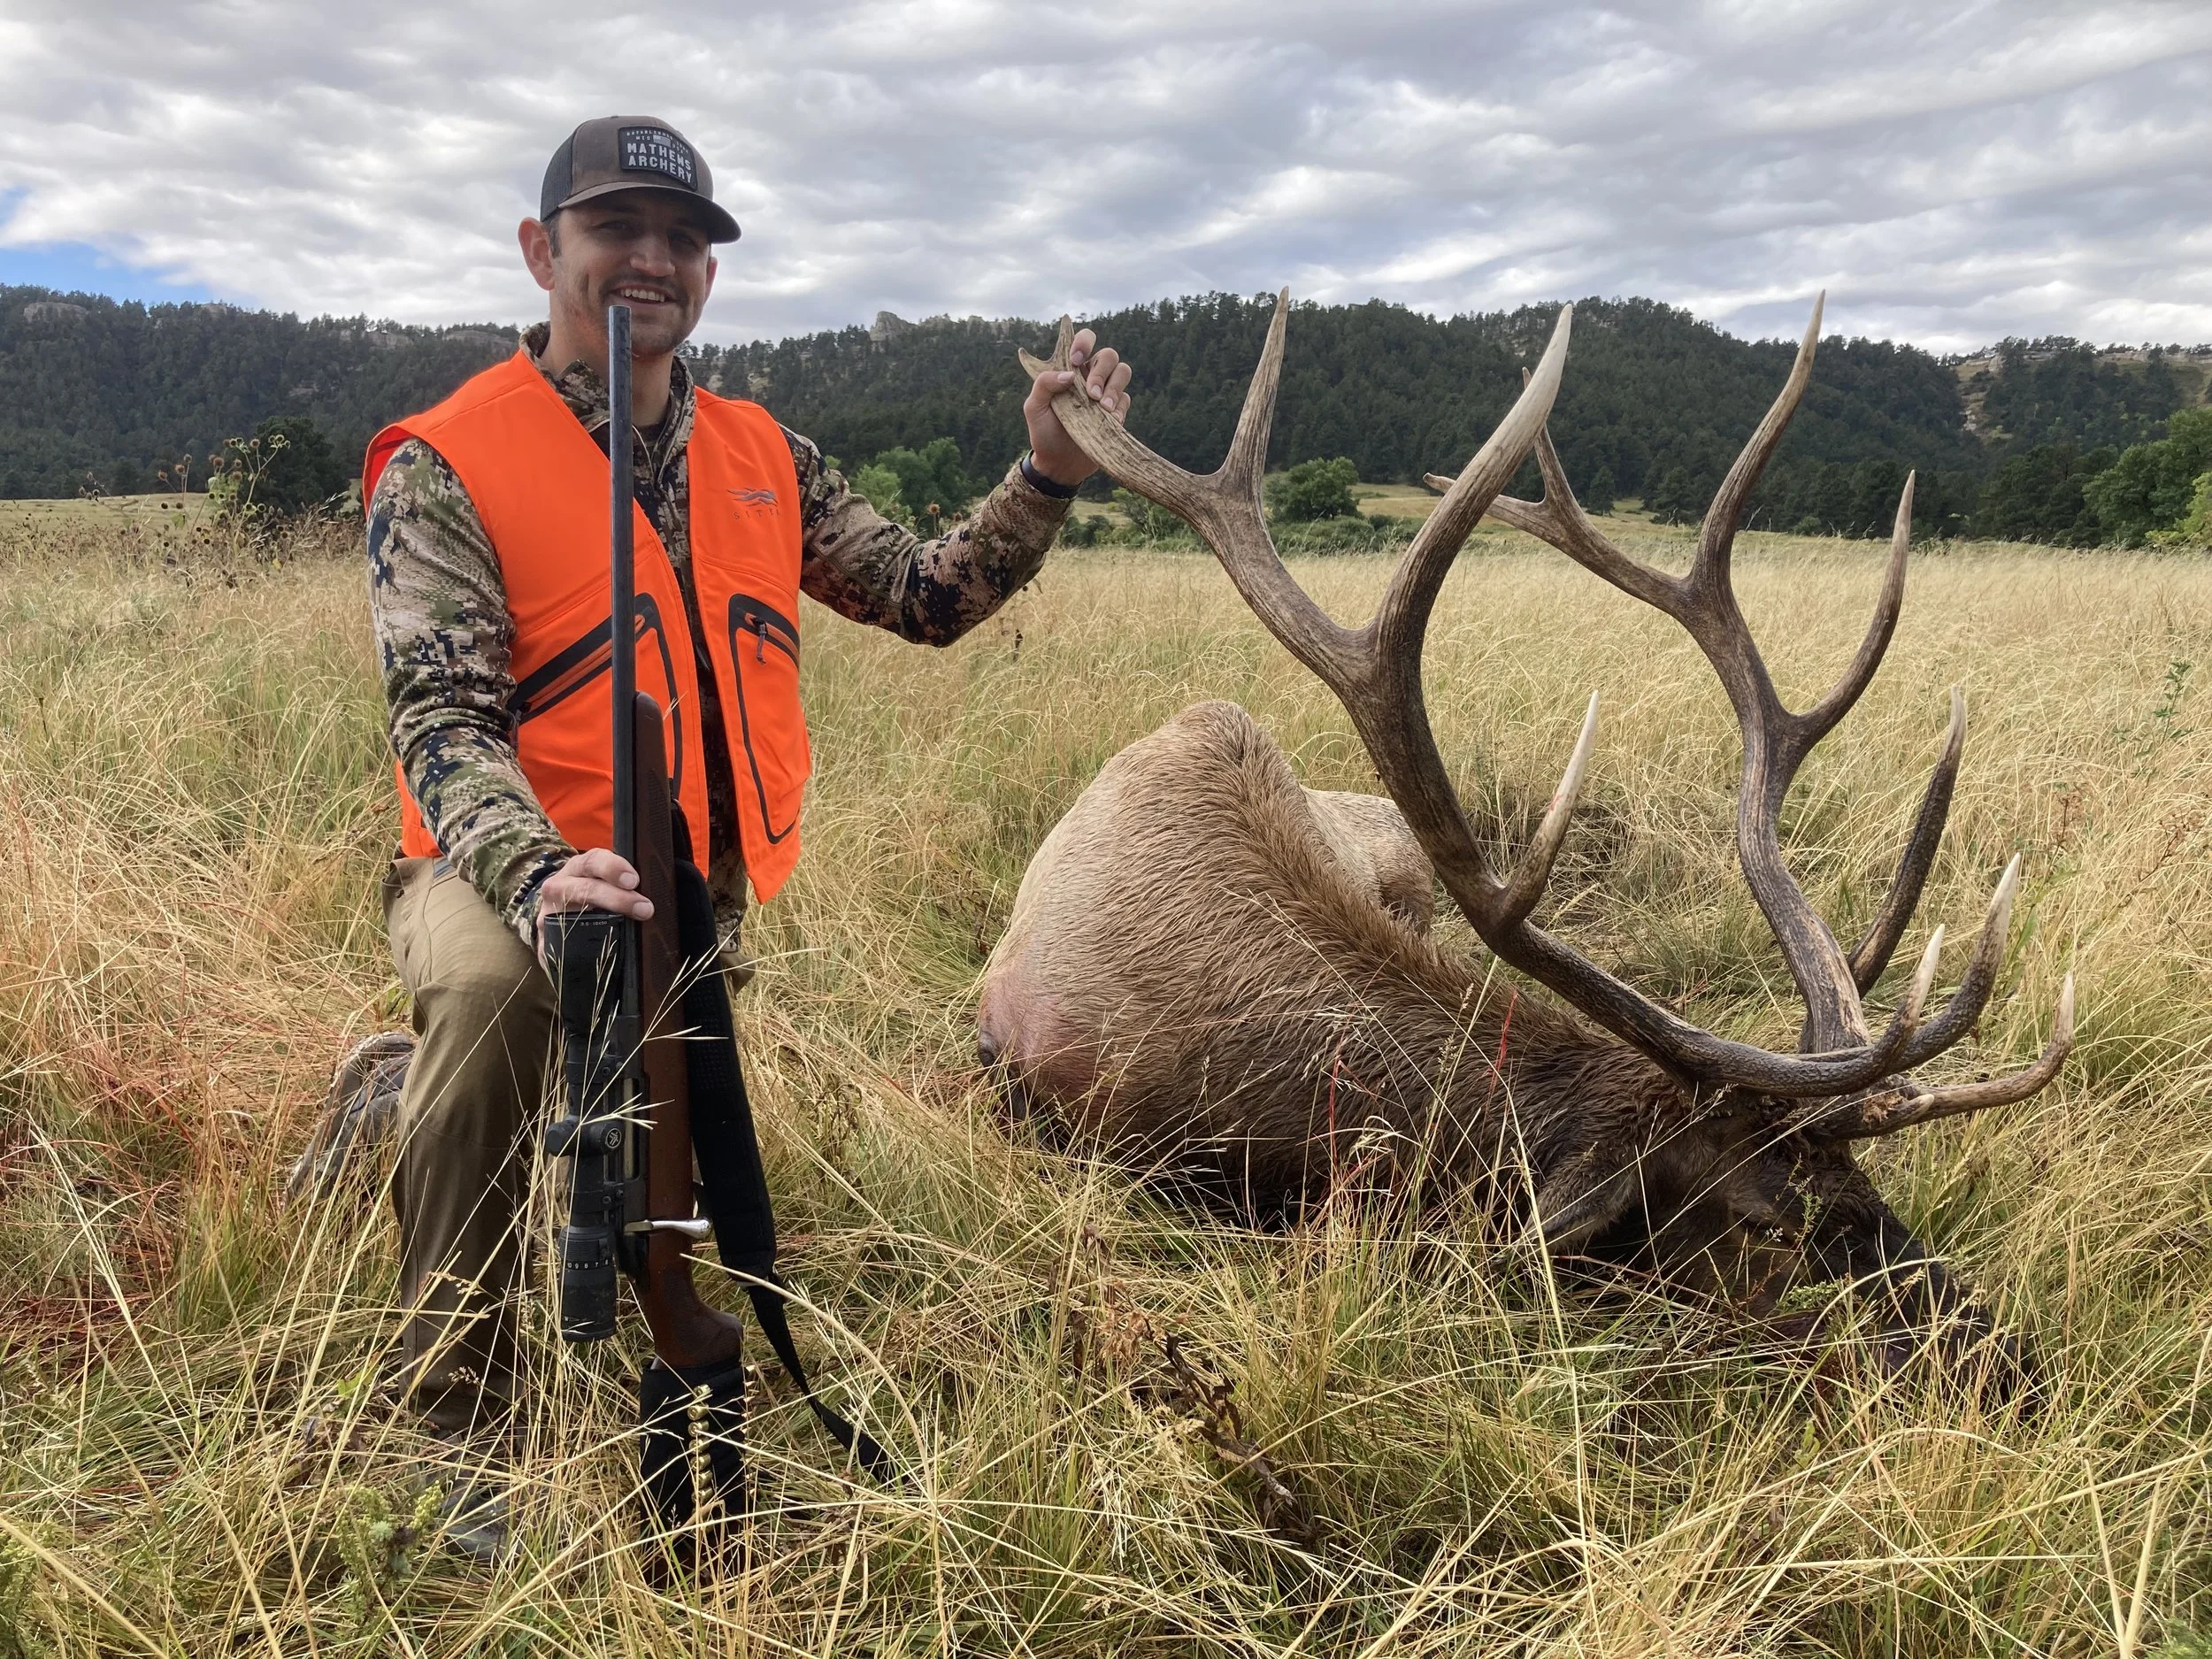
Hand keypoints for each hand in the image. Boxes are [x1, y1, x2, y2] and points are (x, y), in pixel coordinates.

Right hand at [534, 847, 652, 959]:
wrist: (556, 909)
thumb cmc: (590, 891)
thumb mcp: (601, 879)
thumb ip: (623, 885)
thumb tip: (652, 901)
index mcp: (577, 868)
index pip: (593, 860)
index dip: (613, 868)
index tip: (634, 881)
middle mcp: (559, 887)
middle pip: (584, 889)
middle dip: (617, 899)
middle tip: (644, 909)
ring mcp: (548, 914)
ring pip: (571, 917)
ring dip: (601, 927)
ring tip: (625, 935)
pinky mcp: (543, 939)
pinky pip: (555, 948)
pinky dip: (575, 954)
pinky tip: (595, 961)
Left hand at [1023, 326, 1131, 487]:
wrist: (1058, 464)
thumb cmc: (1043, 432)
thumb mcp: (1034, 407)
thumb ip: (1044, 384)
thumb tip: (1069, 374)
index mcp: (1070, 369)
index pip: (1084, 340)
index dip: (1084, 343)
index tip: (1075, 361)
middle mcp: (1090, 377)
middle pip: (1109, 355)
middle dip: (1102, 372)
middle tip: (1091, 395)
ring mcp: (1105, 394)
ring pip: (1123, 371)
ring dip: (1114, 387)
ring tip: (1102, 408)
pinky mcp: (1116, 412)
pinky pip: (1126, 399)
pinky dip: (1119, 408)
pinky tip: (1108, 421)